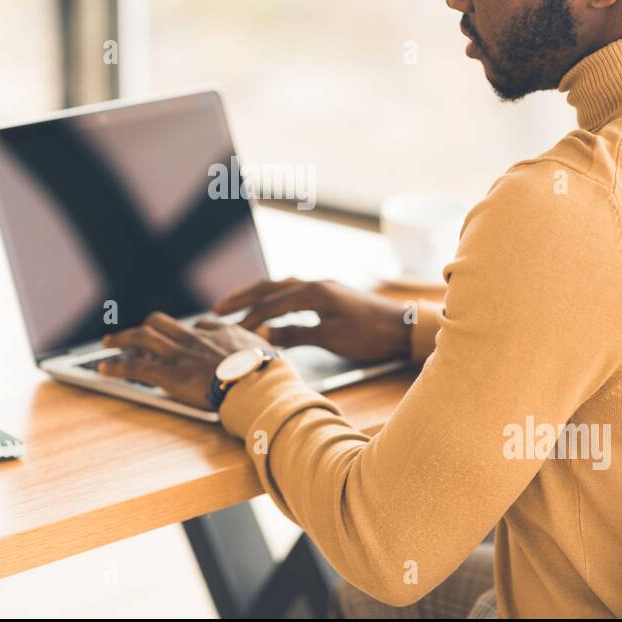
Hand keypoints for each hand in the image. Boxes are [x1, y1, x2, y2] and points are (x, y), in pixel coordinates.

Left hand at [99, 312, 275, 410]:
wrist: (259, 384)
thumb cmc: (269, 374)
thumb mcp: (270, 352)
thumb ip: (262, 346)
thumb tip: (265, 341)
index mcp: (222, 332)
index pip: (199, 326)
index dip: (187, 332)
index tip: (182, 337)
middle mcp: (196, 338)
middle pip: (161, 324)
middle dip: (145, 327)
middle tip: (133, 333)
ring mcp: (181, 354)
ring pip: (142, 338)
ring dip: (121, 339)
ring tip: (107, 343)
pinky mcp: (169, 374)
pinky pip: (135, 366)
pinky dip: (116, 367)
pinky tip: (103, 369)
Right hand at [213, 278, 410, 362]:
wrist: (403, 327)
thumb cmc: (370, 334)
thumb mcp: (331, 337)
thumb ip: (296, 333)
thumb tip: (264, 334)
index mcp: (314, 292)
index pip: (271, 304)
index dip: (249, 318)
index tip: (231, 332)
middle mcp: (315, 284)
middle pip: (270, 287)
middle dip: (243, 297)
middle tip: (218, 308)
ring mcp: (323, 288)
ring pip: (281, 287)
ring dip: (258, 296)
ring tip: (237, 306)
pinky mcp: (330, 295)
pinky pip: (294, 293)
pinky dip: (276, 300)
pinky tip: (272, 308)